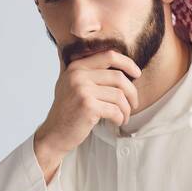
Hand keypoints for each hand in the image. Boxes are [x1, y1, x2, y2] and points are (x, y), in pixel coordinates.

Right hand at [34, 50, 140, 180]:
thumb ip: (90, 72)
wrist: (54, 134)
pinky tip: (117, 122)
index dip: (127, 63)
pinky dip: (120, 118)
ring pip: (119, 95)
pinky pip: (115, 110)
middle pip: (118, 77)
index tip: (137, 74)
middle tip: (134, 104)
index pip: (109, 56)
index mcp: (76, 67)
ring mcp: (82, 90)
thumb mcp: (73, 85)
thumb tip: (122, 65)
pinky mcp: (88, 106)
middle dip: (132, 92)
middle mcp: (78, 75)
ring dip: (126, 109)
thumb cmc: (69, 111)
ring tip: (124, 116)